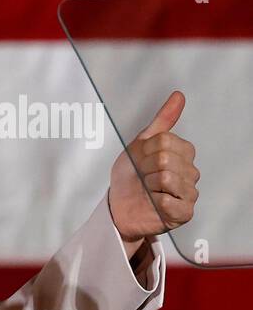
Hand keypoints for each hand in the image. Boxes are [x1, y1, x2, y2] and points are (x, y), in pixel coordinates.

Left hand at [108, 90, 198, 251]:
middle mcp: (191, 172)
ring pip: (167, 178)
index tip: (140, 161)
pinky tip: (154, 203)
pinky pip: (169, 202)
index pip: (165, 141)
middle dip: (145, 169)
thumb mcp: (141, 144)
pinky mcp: (184, 213)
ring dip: (148, 185)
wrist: (118, 205)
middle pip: (165, 159)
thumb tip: (178, 96)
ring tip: (147, 190)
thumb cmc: (131, 176)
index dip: (145, 151)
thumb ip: (162, 121)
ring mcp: (189, 193)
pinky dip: (155, 202)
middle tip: (142, 177)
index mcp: (183, 154)